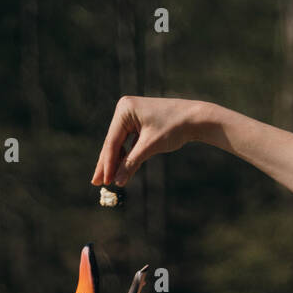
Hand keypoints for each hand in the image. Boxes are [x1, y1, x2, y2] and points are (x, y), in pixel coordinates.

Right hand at [92, 95, 212, 186]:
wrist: (196, 118)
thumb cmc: (174, 127)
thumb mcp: (151, 146)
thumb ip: (132, 163)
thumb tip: (117, 181)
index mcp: (124, 109)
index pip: (112, 141)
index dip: (108, 163)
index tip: (104, 181)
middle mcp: (125, 109)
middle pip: (113, 142)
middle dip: (107, 164)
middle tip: (96, 183)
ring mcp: (131, 115)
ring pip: (120, 144)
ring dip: (116, 162)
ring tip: (106, 180)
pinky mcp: (139, 122)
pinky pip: (129, 142)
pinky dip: (126, 156)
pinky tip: (120, 170)